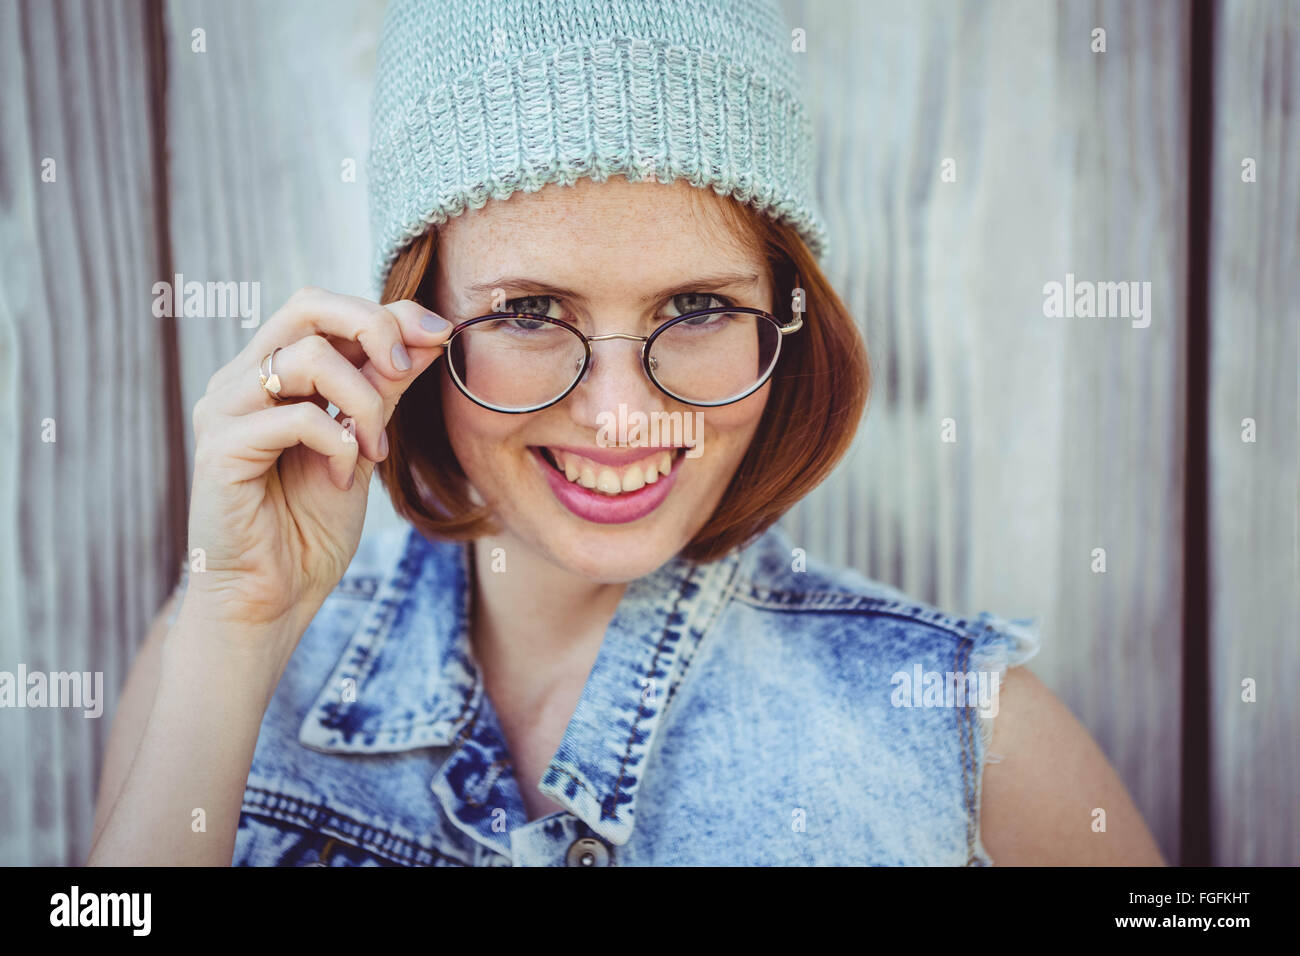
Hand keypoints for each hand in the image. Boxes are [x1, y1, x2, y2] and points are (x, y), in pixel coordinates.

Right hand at [181, 287, 450, 639]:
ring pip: (308, 358)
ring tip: (373, 450)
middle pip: (306, 307)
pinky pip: (299, 417)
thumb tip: (429, 333)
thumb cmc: (309, 525)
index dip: (385, 312)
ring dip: (363, 401)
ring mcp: (224, 410)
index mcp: (268, 373)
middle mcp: (239, 380)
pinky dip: (339, 444)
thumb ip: (385, 388)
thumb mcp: (363, 444)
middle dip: (372, 327)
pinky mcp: (221, 449)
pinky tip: (343, 479)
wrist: (271, 597)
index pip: (323, 309)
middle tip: (405, 369)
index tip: (439, 335)